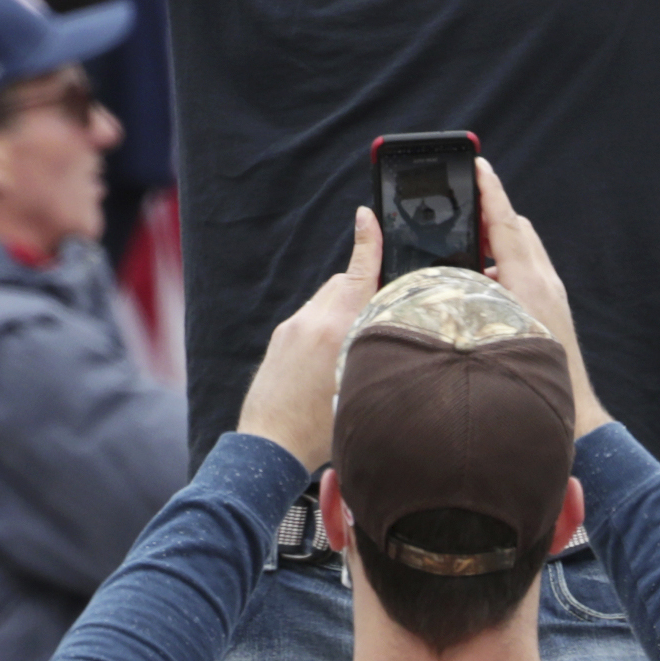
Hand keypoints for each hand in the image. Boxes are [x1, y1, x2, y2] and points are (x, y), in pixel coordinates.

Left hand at [234, 205, 380, 471]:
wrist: (268, 444)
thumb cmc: (320, 429)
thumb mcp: (362, 389)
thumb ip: (376, 353)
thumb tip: (391, 336)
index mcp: (336, 330)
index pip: (358, 275)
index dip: (367, 243)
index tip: (366, 216)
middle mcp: (311, 321)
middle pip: (344, 284)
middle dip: (364, 286)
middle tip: (383, 306)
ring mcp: (291, 328)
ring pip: (326, 301)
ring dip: (343, 309)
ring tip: (356, 344)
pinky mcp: (280, 338)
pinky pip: (309, 319)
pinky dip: (325, 326)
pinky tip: (330, 359)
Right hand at [475, 160, 607, 436]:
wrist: (573, 413)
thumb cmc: (529, 378)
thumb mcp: (490, 332)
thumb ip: (471, 299)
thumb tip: (453, 277)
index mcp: (529, 280)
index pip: (505, 224)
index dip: (490, 193)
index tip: (479, 165)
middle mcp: (544, 281)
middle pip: (517, 230)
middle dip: (492, 214)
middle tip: (462, 208)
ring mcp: (552, 295)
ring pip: (524, 251)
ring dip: (498, 242)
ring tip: (467, 249)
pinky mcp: (553, 309)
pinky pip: (528, 271)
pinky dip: (506, 266)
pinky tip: (485, 288)